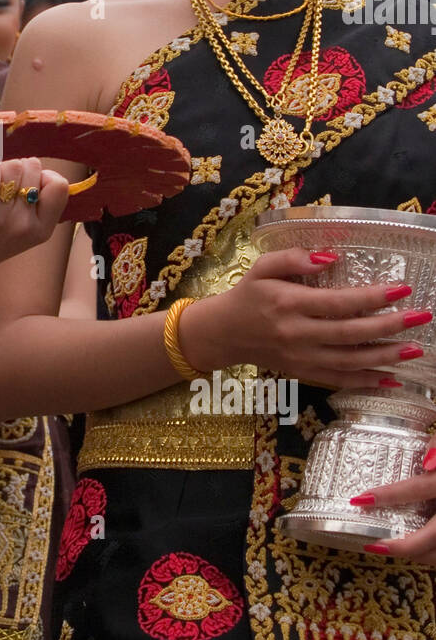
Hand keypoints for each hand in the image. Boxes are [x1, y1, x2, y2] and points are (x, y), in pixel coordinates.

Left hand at [0, 157, 67, 312]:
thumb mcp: (22, 233)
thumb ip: (35, 206)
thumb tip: (38, 168)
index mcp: (41, 230)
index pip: (59, 186)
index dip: (44, 176)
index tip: (27, 183)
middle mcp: (24, 225)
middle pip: (33, 168)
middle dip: (18, 169)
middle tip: (2, 184)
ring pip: (13, 167)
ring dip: (0, 167)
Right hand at [181, 247, 429, 390]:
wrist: (223, 333)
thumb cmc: (247, 295)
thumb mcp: (262, 268)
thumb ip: (294, 258)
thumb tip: (331, 258)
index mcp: (289, 304)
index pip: (339, 303)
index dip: (373, 297)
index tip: (401, 289)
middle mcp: (297, 334)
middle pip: (351, 334)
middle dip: (390, 327)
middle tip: (420, 317)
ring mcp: (301, 358)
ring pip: (350, 361)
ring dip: (385, 357)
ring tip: (415, 349)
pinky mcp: (303, 372)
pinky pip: (339, 380)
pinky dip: (367, 382)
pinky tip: (392, 379)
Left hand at [346, 442, 435, 564]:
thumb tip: (425, 462)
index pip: (420, 488)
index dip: (390, 495)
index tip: (361, 500)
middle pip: (434, 537)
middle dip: (404, 546)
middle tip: (374, 545)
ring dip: (419, 556)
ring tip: (392, 550)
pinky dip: (433, 557)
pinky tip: (421, 552)